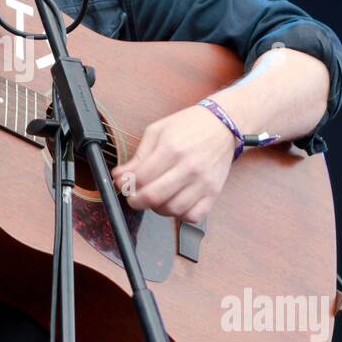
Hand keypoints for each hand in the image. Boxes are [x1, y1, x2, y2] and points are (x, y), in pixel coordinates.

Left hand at [109, 103, 236, 223]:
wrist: (222, 125)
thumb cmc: (188, 126)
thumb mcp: (157, 131)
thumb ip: (138, 156)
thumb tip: (119, 176)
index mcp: (172, 149)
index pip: (141, 178)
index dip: (126, 185)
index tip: (122, 183)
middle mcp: (189, 167)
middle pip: (154, 197)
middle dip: (136, 201)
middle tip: (133, 196)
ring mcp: (204, 182)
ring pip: (173, 210)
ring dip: (157, 208)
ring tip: (154, 198)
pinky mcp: (214, 192)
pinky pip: (194, 216)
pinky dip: (180, 215)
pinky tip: (174, 202)